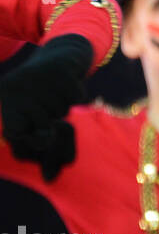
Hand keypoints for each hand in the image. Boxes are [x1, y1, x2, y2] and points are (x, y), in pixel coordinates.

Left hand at [0, 34, 91, 180]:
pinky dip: (77, 96)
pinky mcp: (59, 70)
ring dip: (65, 109)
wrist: (64, 55)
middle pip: (42, 125)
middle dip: (54, 126)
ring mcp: (37, 77)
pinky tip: (69, 85)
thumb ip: (42, 150)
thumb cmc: (47, 95)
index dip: (32, 145)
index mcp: (5, 97)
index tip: (45, 143)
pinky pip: (74, 97)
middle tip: (56, 118)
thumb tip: (49, 179)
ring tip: (58, 95)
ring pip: (60, 111)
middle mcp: (16, 86)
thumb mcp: (38, 118)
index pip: (15, 134)